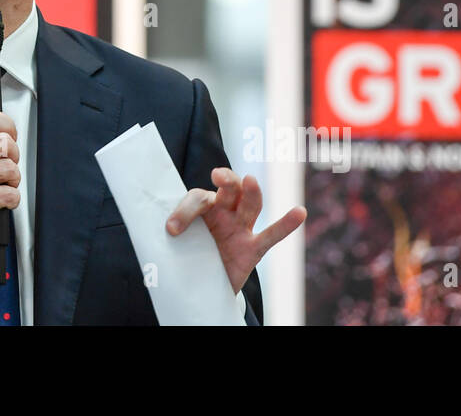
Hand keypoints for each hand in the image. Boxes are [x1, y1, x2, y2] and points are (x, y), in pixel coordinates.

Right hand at [0, 110, 20, 261]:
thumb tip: (2, 132)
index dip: (8, 128)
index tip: (10, 136)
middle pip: (4, 142)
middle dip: (13, 156)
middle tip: (5, 166)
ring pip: (10, 168)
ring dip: (13, 180)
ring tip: (3, 184)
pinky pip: (8, 194)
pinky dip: (12, 199)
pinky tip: (2, 200)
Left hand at [166, 167, 306, 294]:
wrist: (204, 282)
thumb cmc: (189, 254)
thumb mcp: (178, 244)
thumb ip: (174, 237)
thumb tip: (161, 240)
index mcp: (204, 208)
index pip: (198, 198)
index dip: (184, 211)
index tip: (171, 230)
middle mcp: (224, 212)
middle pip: (229, 189)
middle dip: (226, 179)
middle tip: (217, 176)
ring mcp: (241, 228)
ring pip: (250, 205)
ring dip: (251, 192)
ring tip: (250, 181)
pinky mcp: (253, 249)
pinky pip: (271, 235)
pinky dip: (286, 224)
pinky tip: (299, 212)